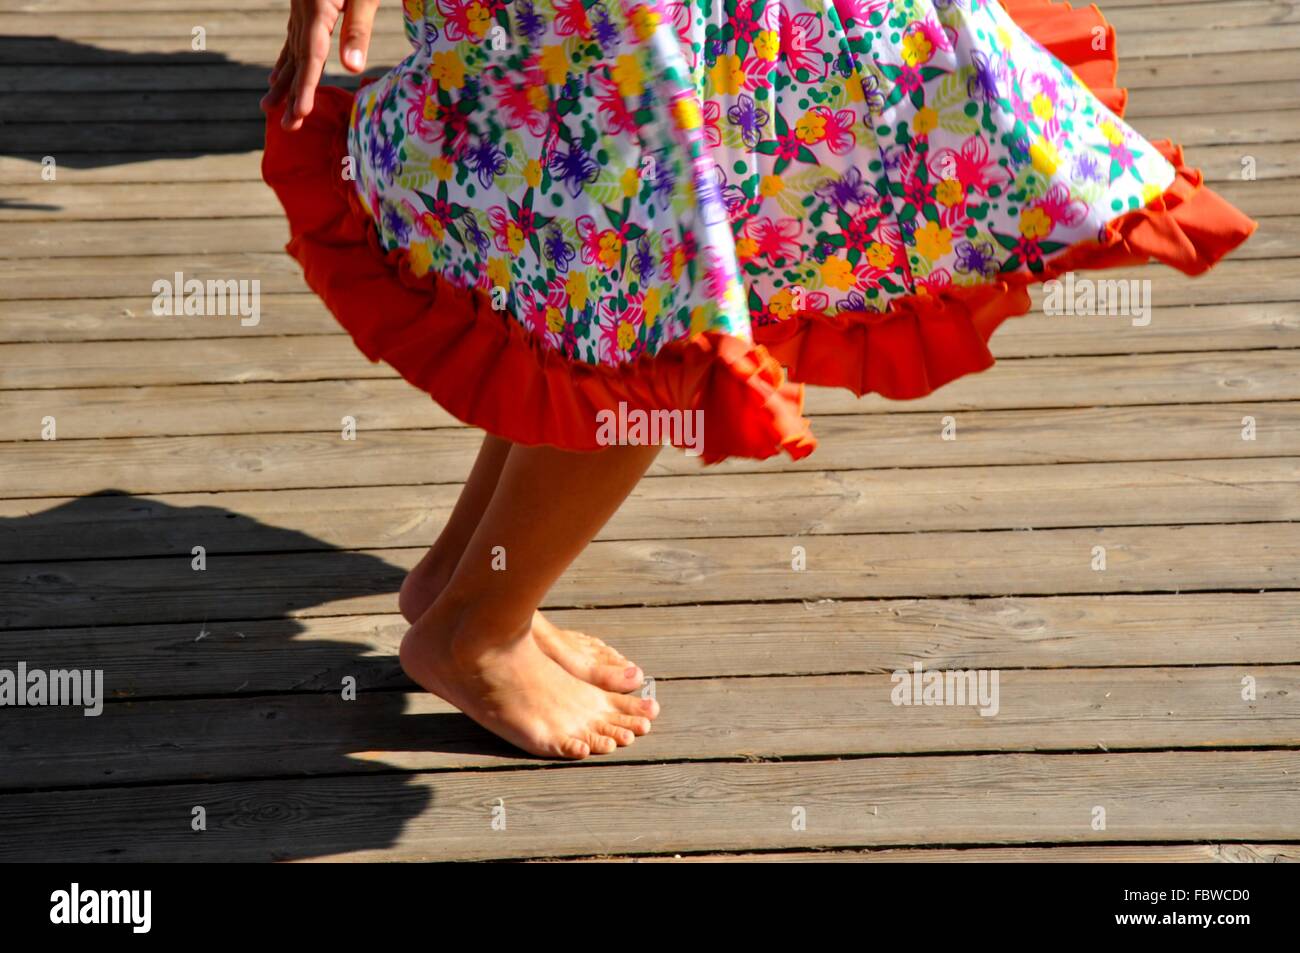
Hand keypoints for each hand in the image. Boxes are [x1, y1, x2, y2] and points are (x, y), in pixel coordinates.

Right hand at [261, 0, 381, 130]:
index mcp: (317, 10)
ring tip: (269, 106)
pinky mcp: (303, 6)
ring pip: (291, 52)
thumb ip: (357, 30)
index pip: (311, 57)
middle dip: (292, 95)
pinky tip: (278, 74)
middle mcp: (302, 11)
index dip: (305, 87)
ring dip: (283, 82)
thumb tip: (353, 70)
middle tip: (287, 126)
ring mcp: (299, 8)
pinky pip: (292, 40)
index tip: (301, 113)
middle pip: (298, 59)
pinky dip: (286, 60)